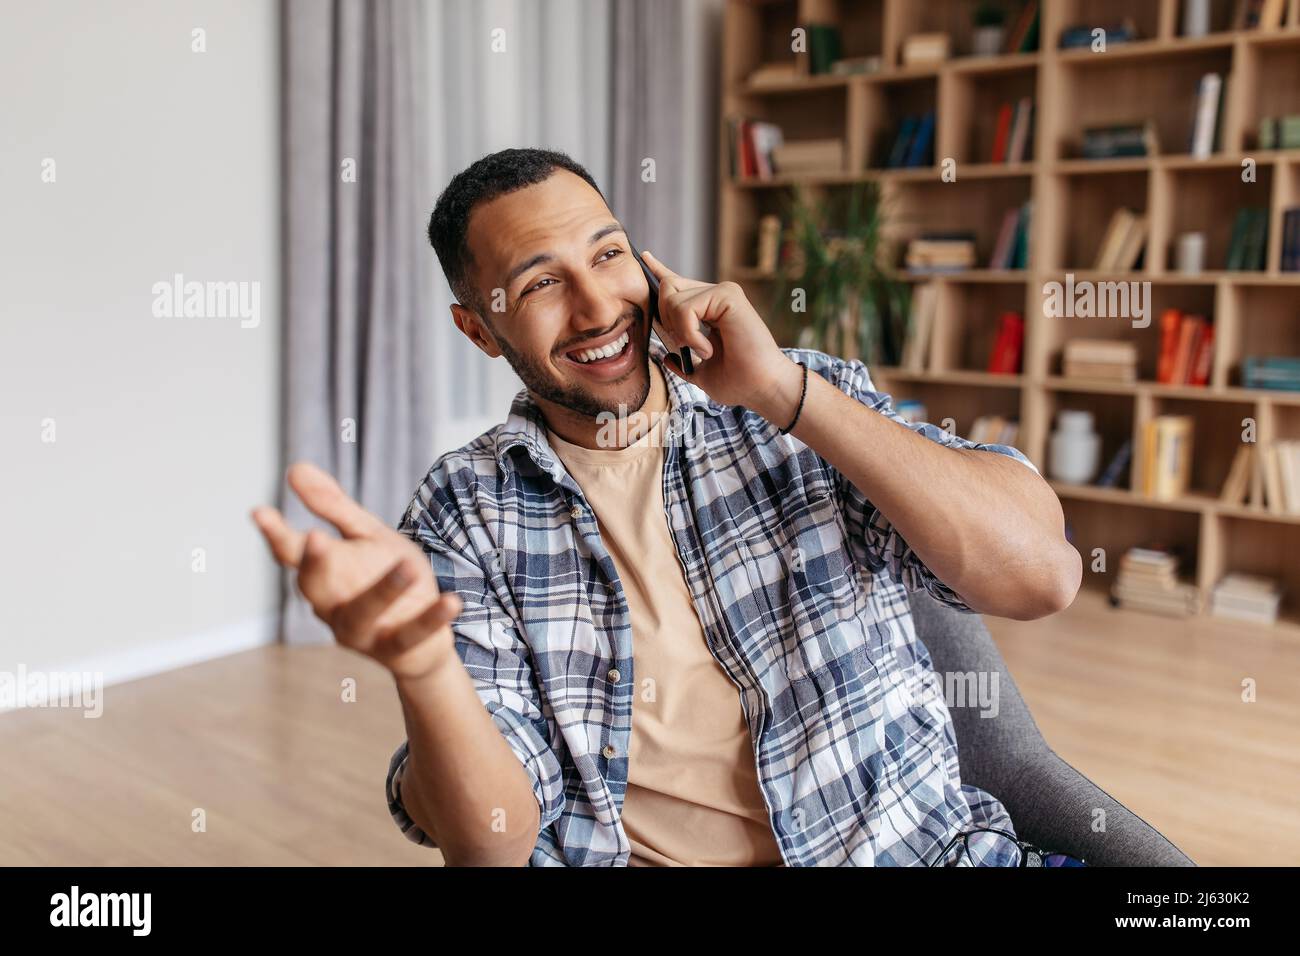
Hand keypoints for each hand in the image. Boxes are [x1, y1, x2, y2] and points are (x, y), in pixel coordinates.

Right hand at [251, 462, 462, 681]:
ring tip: (407, 566)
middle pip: (316, 588)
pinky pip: (412, 634)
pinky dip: (432, 618)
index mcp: (324, 576)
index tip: (259, 512)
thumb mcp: (367, 536)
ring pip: (364, 614)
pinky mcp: (398, 649)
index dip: (276, 535)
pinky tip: (453, 600)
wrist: (423, 638)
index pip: (292, 555)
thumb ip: (333, 507)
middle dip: (314, 564)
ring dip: (384, 591)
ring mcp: (363, 633)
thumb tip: (294, 467)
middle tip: (315, 538)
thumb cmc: (388, 578)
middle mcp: (333, 608)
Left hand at [640, 250, 803, 422]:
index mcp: (710, 309)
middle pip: (668, 288)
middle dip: (665, 320)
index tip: (645, 256)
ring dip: (680, 333)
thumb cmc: (738, 382)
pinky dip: (689, 334)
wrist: (761, 388)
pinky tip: (707, 349)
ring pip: (673, 299)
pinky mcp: (728, 295)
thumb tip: (666, 358)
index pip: (679, 283)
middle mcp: (717, 295)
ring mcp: (723, 292)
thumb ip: (683, 362)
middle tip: (689, 347)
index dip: (660, 270)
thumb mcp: (700, 372)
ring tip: (703, 352)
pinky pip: (686, 308)